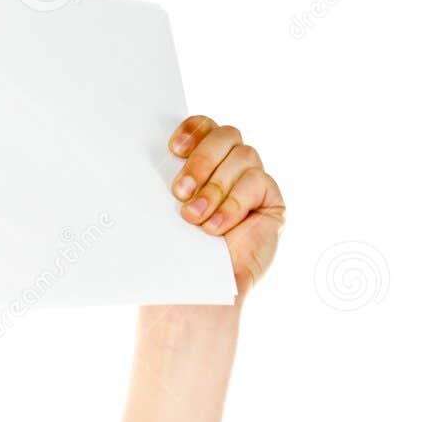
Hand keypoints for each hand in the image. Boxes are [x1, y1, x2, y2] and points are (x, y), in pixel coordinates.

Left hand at [167, 117, 284, 301]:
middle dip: (202, 161)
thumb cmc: (178, 256)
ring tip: (195, 218)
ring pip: (243, 156)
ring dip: (215, 188)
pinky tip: (216, 229)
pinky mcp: (271, 202)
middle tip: (180, 192)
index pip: (205, 127)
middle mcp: (231, 168)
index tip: (173, 150)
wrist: (197, 295)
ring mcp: (254, 183)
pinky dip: (233, 204)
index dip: (193, 130)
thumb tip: (149, 154)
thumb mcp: (166, 213)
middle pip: (226, 135)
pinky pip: (256, 183)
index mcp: (204, 163)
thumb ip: (171, 181)